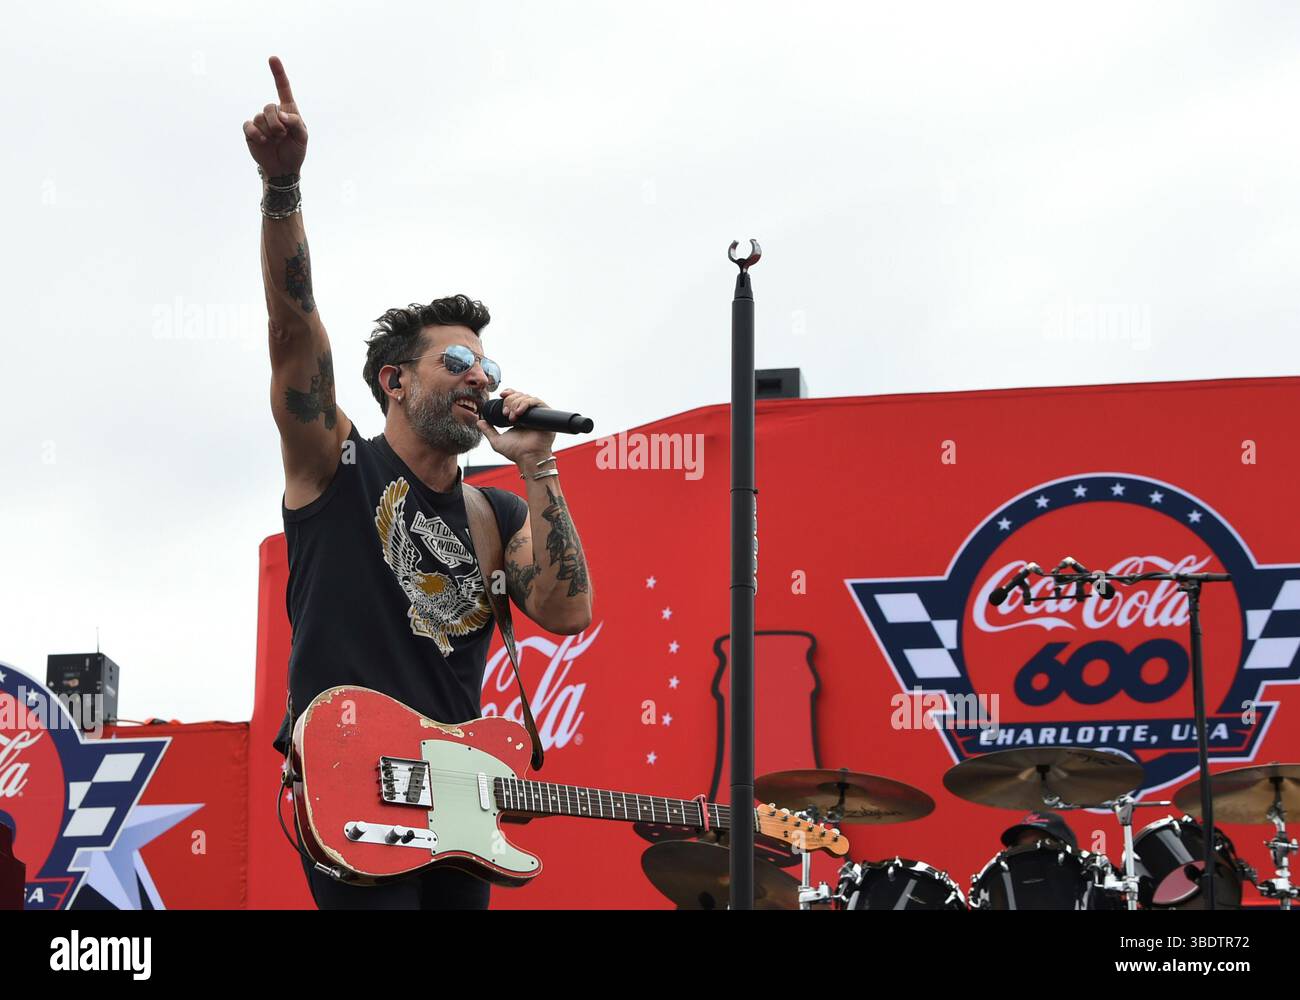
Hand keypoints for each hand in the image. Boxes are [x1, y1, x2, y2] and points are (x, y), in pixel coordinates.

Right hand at [243, 56, 307, 175]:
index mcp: (288, 111)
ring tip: (276, 141)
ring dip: (270, 131)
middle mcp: (273, 113)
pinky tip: (262, 141)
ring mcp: (261, 121)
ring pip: (260, 117)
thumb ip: (296, 123)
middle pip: (270, 107)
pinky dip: (256, 134)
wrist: (283, 168)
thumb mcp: (303, 137)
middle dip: (277, 123)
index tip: (272, 58)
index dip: (278, 73)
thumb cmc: (295, 150)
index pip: (283, 89)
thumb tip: (281, 114)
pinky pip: (249, 125)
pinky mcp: (250, 131)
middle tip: (283, 135)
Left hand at [476, 389, 556, 467]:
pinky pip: (537, 402)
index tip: (501, 395)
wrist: (528, 457)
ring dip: (516, 403)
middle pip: (520, 396)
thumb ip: (488, 430)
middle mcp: (528, 414)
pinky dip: (526, 403)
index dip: (509, 394)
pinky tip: (519, 412)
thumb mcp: (497, 441)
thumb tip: (479, 421)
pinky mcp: (546, 415)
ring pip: (527, 397)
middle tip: (505, 414)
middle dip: (510, 401)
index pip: (515, 398)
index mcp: (519, 417)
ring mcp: (537, 414)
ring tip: (512, 416)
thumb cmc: (516, 452)